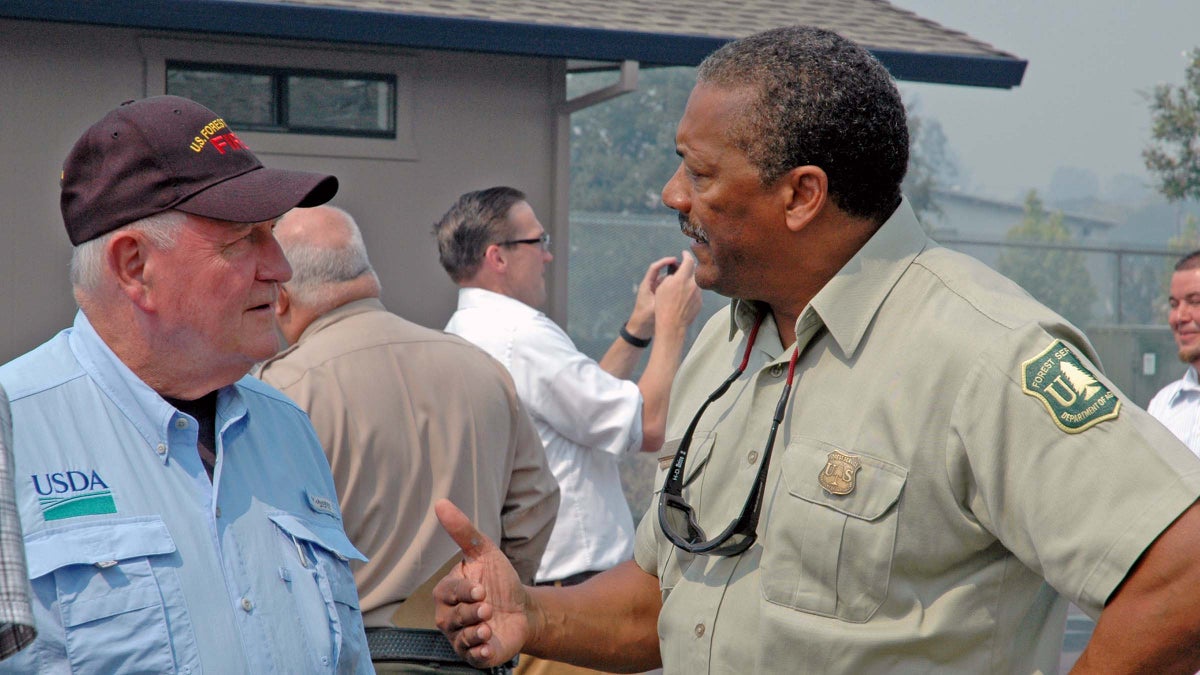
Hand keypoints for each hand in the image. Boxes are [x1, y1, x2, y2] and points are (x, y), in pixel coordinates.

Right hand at [433, 499, 530, 666]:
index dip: (463, 592)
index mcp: (447, 593)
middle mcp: (449, 617)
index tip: (480, 589)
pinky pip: (471, 657)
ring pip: (460, 638)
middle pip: (452, 618)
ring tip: (488, 626)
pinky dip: (478, 653)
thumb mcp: (485, 553)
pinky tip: (487, 646)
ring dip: (475, 632)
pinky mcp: (474, 655)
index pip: (448, 593)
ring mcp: (460, 637)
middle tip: (487, 608)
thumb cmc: (500, 580)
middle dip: (470, 613)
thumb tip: (441, 503)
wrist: (524, 610)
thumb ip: (463, 531)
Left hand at [627, 256, 680, 337]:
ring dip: (675, 278)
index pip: (655, 268)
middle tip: (684, 267)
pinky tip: (684, 288)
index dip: (664, 262)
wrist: (640, 329)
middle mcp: (651, 286)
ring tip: (686, 277)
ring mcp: (655, 292)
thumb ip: (662, 298)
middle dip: (672, 269)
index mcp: (647, 285)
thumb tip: (674, 286)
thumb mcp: (653, 307)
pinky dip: (674, 287)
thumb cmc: (644, 318)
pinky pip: (668, 289)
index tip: (675, 259)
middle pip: (662, 273)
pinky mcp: (659, 298)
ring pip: (666, 281)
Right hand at [652, 251, 702, 333]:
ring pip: (696, 282)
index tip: (684, 253)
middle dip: (689, 268)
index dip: (686, 254)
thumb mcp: (662, 286)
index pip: (688, 260)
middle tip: (683, 268)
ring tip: (680, 290)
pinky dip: (691, 293)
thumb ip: (672, 275)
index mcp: (682, 278)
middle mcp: (693, 284)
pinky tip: (683, 300)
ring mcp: (698, 294)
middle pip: (694, 270)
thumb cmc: (663, 305)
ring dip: (690, 282)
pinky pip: (696, 293)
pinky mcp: (700, 302)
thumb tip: (678, 272)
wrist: (672, 324)